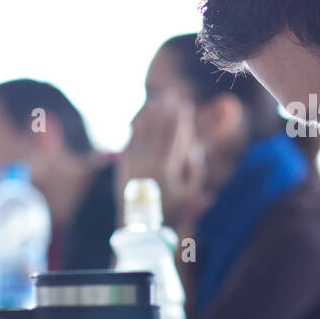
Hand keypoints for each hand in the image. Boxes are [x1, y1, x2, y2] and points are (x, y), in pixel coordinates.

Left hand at [119, 93, 209, 232]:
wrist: (140, 223)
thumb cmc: (170, 209)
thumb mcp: (190, 194)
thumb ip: (196, 169)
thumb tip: (195, 147)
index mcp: (168, 167)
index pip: (176, 135)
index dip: (181, 119)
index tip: (186, 105)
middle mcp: (149, 161)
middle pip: (159, 128)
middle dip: (167, 110)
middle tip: (173, 95)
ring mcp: (134, 161)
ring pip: (144, 130)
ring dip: (151, 113)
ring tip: (158, 100)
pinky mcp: (123, 163)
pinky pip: (130, 138)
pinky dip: (136, 124)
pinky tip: (141, 115)